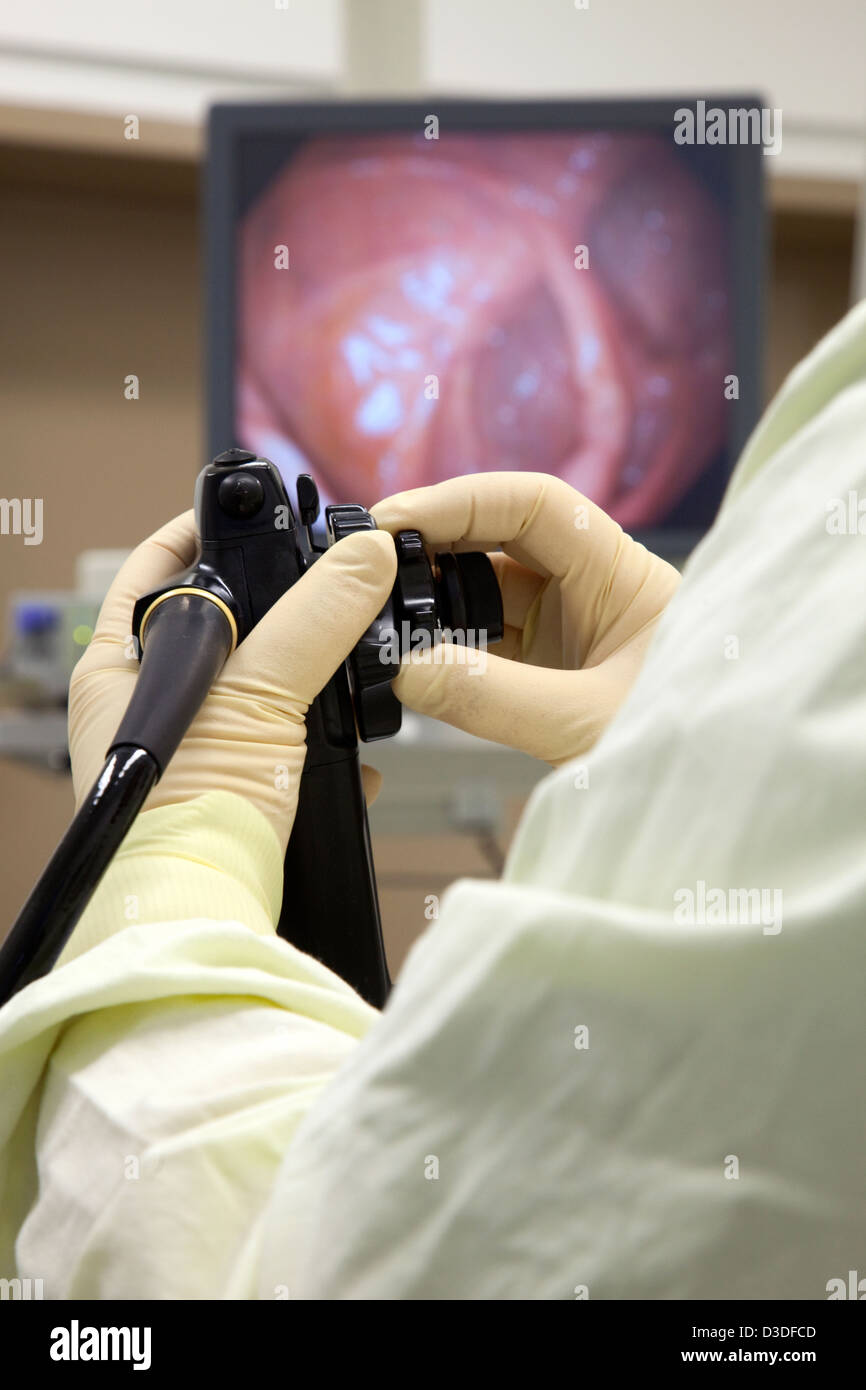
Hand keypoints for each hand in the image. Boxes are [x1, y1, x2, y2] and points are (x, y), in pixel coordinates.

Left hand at [69, 511, 396, 850]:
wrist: (205, 919)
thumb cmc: (187, 817)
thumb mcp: (256, 696)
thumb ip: (313, 619)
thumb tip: (363, 554)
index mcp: (122, 666)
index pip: (160, 567)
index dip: (207, 532)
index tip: (262, 513)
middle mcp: (149, 703)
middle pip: (223, 624)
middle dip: (283, 613)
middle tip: (330, 587)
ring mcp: (193, 748)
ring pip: (263, 687)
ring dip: (313, 686)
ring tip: (349, 671)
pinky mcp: (237, 789)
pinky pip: (288, 745)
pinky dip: (323, 748)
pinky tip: (348, 756)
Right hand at [371, 472, 678, 764]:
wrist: (714, 814)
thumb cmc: (690, 755)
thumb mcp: (583, 724)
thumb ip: (489, 695)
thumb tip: (402, 669)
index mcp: (624, 575)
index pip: (535, 504)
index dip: (461, 501)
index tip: (396, 521)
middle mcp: (595, 594)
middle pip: (501, 540)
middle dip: (435, 545)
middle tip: (370, 564)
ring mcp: (572, 635)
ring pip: (487, 597)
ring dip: (435, 603)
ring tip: (382, 614)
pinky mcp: (552, 677)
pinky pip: (487, 649)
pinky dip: (446, 653)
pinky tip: (412, 661)